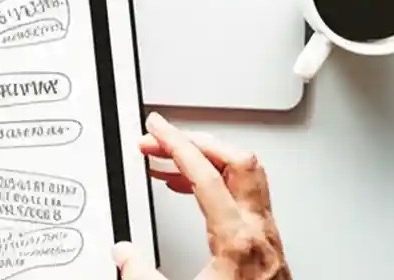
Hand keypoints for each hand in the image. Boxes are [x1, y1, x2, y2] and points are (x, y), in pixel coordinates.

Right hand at [113, 113, 289, 279]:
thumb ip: (143, 275)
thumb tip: (123, 253)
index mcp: (237, 242)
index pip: (206, 173)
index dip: (177, 143)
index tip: (157, 129)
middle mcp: (260, 235)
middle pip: (238, 161)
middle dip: (196, 142)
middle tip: (162, 140)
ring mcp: (269, 242)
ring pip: (248, 178)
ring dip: (210, 162)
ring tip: (171, 164)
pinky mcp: (270, 252)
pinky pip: (247, 201)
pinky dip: (220, 186)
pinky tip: (195, 195)